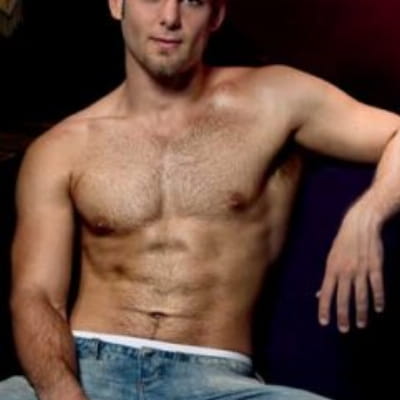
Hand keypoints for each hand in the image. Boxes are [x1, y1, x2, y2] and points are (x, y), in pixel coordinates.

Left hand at [317, 204, 384, 332]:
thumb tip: (318, 294)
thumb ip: (327, 278)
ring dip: (361, 312)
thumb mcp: (330, 258)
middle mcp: (345, 271)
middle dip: (343, 316)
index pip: (326, 293)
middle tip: (343, 330)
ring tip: (361, 325)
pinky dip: (378, 298)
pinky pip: (377, 286)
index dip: (324, 308)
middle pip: (343, 298)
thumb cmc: (342, 243)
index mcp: (332, 269)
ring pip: (361, 296)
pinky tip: (378, 309)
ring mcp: (361, 270)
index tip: (324, 323)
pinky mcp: (375, 266)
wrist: (360, 225)